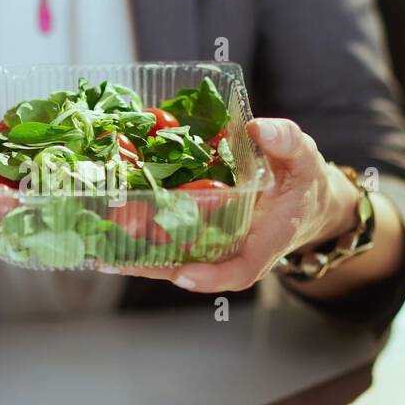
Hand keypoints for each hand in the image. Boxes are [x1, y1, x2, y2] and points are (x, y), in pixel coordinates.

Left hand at [110, 117, 359, 292]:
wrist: (304, 198)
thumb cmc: (304, 181)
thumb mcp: (304, 158)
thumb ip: (287, 143)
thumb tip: (259, 128)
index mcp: (265, 241)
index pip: (241, 270)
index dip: (211, 276)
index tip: (183, 275)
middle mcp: (234, 250)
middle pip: (192, 265)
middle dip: (152, 258)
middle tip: (117, 244)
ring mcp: (214, 245)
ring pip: (173, 255)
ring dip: (137, 249)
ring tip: (100, 241)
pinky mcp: (199, 234)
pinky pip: (169, 237)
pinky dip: (141, 231)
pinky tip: (110, 223)